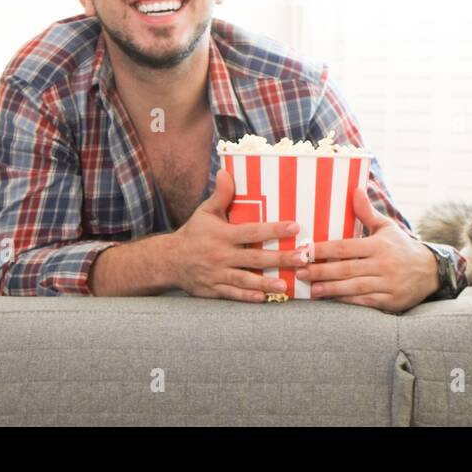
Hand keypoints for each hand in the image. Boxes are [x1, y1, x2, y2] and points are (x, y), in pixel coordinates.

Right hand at [168, 169, 310, 302]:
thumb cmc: (193, 233)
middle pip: (255, 257)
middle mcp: (221, 255)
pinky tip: (263, 298)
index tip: (295, 227)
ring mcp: (217, 274)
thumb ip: (220, 195)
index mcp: (222, 235)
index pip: (252, 231)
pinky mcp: (213, 289)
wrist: (169, 260)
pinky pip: (232, 294)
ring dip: (266, 283)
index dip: (274, 229)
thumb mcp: (205, 212)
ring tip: (285, 285)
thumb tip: (225, 172)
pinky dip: (247, 296)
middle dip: (280, 258)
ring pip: (245, 279)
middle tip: (302, 259)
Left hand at [294, 186, 438, 312]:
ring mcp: (387, 284)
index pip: (346, 247)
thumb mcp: (387, 227)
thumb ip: (367, 212)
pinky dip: (347, 300)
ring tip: (311, 289)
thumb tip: (355, 189)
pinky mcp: (391, 301)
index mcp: (379, 245)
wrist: (431, 271)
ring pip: (353, 287)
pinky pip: (365, 301)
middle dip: (321, 271)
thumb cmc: (402, 247)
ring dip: (330, 288)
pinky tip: (331, 299)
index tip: (305, 251)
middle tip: (300, 271)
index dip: (324, 250)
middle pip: (346, 269)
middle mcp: (383, 264)